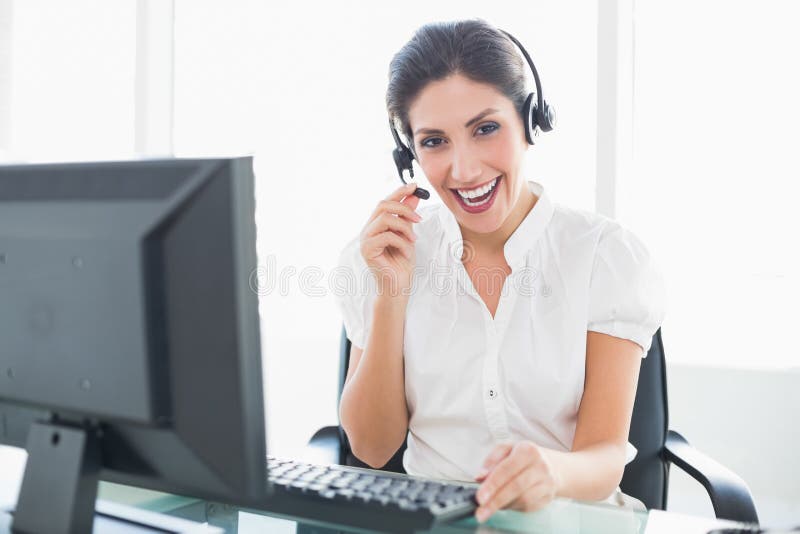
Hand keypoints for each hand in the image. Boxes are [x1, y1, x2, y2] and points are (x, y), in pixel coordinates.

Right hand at [360, 182, 421, 297]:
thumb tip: (413, 195)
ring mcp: (365, 239)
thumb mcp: (408, 235)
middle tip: (419, 219)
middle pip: (382, 205)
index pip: (385, 201)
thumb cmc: (401, 262)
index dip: (399, 192)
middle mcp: (368, 229)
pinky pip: (387, 236)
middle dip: (404, 208)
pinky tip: (407, 252)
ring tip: (413, 241)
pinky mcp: (367, 250)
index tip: (415, 186)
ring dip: (405, 228)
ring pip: (385, 219)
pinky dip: (402, 243)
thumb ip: (408, 216)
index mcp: (375, 224)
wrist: (398, 285)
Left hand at [473, 441, 559, 522]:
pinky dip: (513, 507)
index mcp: (528, 451)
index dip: (492, 485)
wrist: (552, 465)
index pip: (507, 469)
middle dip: (496, 501)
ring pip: (523, 499)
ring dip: (503, 505)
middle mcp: (540, 466)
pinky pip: (528, 506)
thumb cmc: (524, 456)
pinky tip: (504, 504)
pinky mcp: (548, 497)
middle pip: (516, 487)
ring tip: (489, 507)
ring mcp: (546, 483)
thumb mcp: (507, 449)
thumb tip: (480, 477)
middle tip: (481, 512)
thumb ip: (491, 461)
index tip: (480, 497)